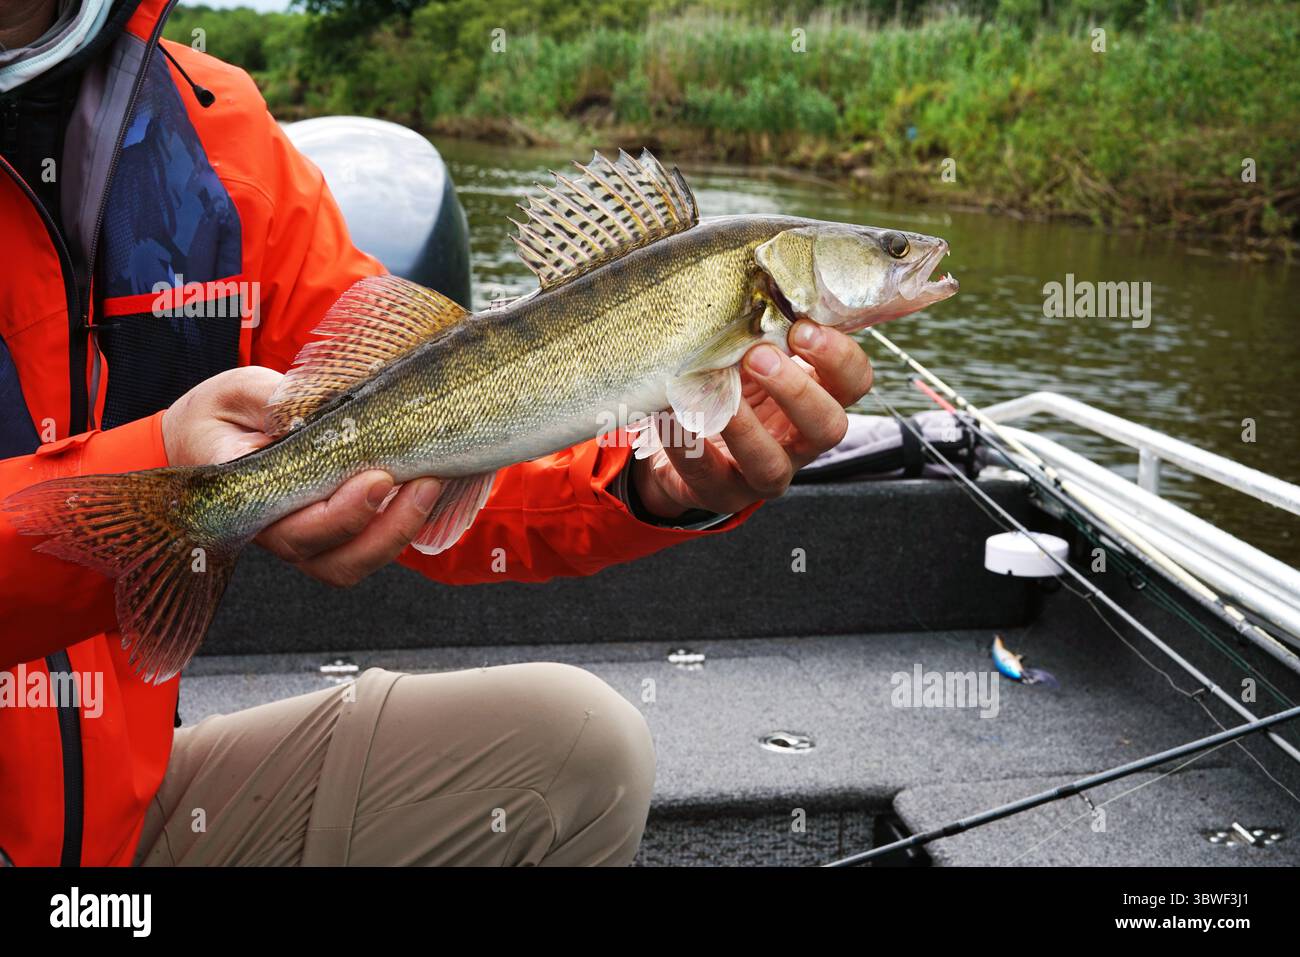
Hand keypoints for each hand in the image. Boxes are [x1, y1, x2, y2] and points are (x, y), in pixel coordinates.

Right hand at [162, 367, 441, 585]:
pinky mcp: (334, 534)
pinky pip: (370, 548)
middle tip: (422, 481)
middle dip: (385, 528)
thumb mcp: (242, 393)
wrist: (214, 435)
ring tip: (431, 483)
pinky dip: (404, 526)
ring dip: (401, 531)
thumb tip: (318, 407)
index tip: (377, 478)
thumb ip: (273, 401)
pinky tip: (428, 489)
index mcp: (248, 503)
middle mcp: (278, 534)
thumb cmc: (226, 413)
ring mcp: (308, 541)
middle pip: (334, 561)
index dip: (343, 514)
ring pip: (356, 564)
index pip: (295, 529)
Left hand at [632, 320, 872, 518]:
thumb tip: (762, 266)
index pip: (854, 382)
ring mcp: (763, 474)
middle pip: (828, 428)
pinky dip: (685, 443)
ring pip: (771, 466)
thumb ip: (766, 323)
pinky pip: (705, 474)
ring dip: (743, 427)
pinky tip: (667, 413)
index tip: (802, 328)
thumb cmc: (728, 382)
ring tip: (713, 390)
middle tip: (758, 355)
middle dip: (797, 391)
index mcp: (818, 397)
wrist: (683, 443)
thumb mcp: (752, 350)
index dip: (838, 357)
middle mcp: (799, 441)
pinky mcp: (720, 492)